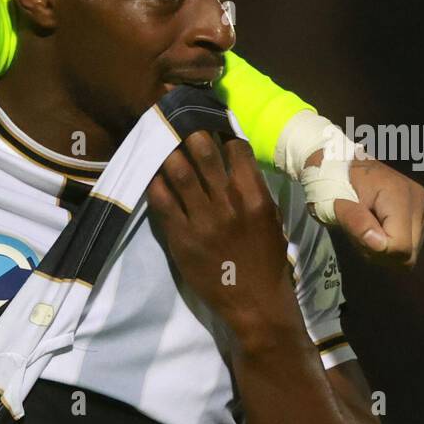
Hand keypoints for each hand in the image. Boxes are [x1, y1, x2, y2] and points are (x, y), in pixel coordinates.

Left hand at [146, 131, 297, 332]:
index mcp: (254, 197)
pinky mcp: (181, 237)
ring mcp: (203, 220)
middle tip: (180, 121)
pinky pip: (163, 201)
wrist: (254, 302)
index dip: (222, 132)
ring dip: (170, 153)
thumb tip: (237, 162)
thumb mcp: (270, 220)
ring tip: (163, 140)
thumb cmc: (266, 261)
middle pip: (204, 154)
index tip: (211, 122)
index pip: (237, 150)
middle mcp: (228, 203)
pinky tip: (153, 174)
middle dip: (191, 132)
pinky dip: (156, 183)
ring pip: (180, 173)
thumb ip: (254, 190)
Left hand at [333, 156, 423, 267]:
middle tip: (357, 234)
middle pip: (408, 253)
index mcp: (400, 196)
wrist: (339, 164)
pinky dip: (388, 243)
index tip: (356, 235)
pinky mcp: (418, 214)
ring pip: (409, 252)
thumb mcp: (333, 204)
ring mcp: (421, 208)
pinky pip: (408, 244)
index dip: (376, 251)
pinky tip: (373, 229)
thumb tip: (380, 244)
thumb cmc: (332, 184)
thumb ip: (356, 222)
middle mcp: (418, 202)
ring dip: (383, 250)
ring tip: (363, 229)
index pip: (401, 247)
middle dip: (379, 253)